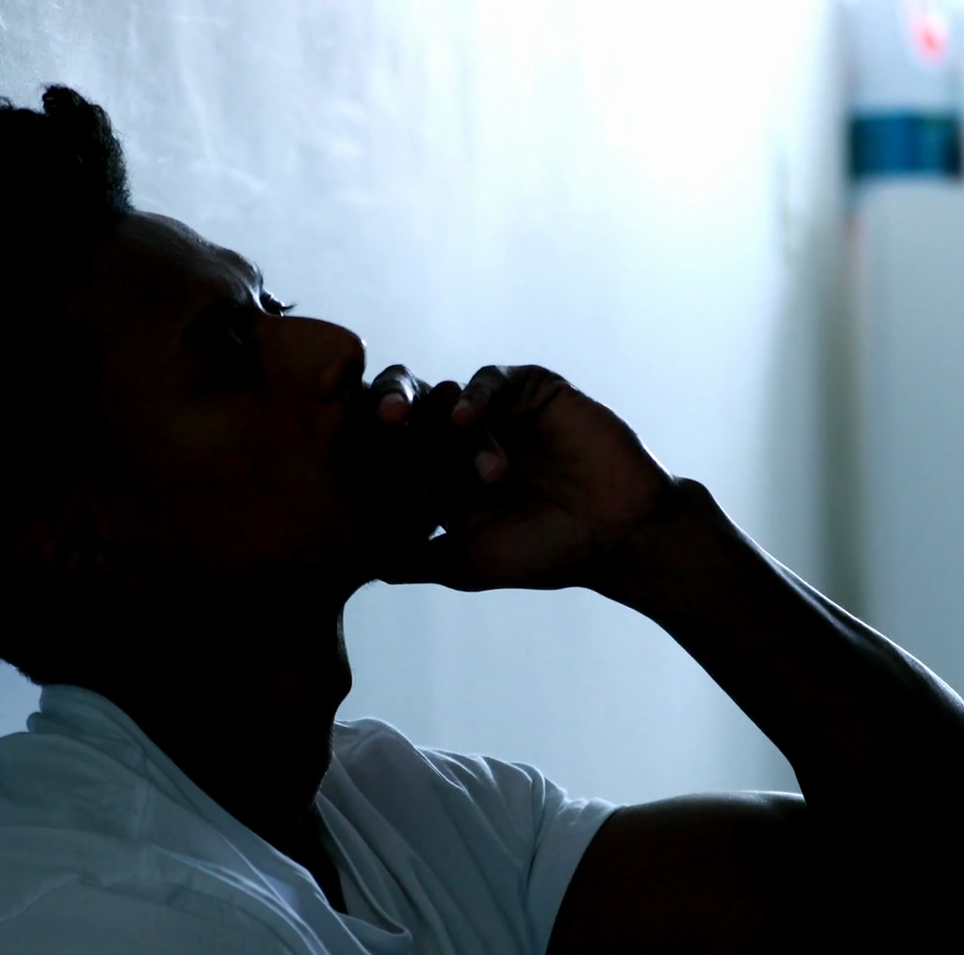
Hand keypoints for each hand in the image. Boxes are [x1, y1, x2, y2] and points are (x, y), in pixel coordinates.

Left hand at [378, 365, 674, 591]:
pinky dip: (476, 392)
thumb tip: (360, 566)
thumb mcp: (468, 564)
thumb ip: (416, 559)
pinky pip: (492, 378)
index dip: (366, 450)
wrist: (616, 536)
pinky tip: (467, 414)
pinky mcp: (530, 389)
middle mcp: (458, 435)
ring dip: (445, 420)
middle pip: (405, 408)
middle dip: (388, 409)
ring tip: (462, 451)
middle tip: (380, 420)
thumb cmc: (544, 555)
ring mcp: (494, 409)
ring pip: (444, 392)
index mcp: (435, 471)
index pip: (386, 450)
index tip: (347, 457)